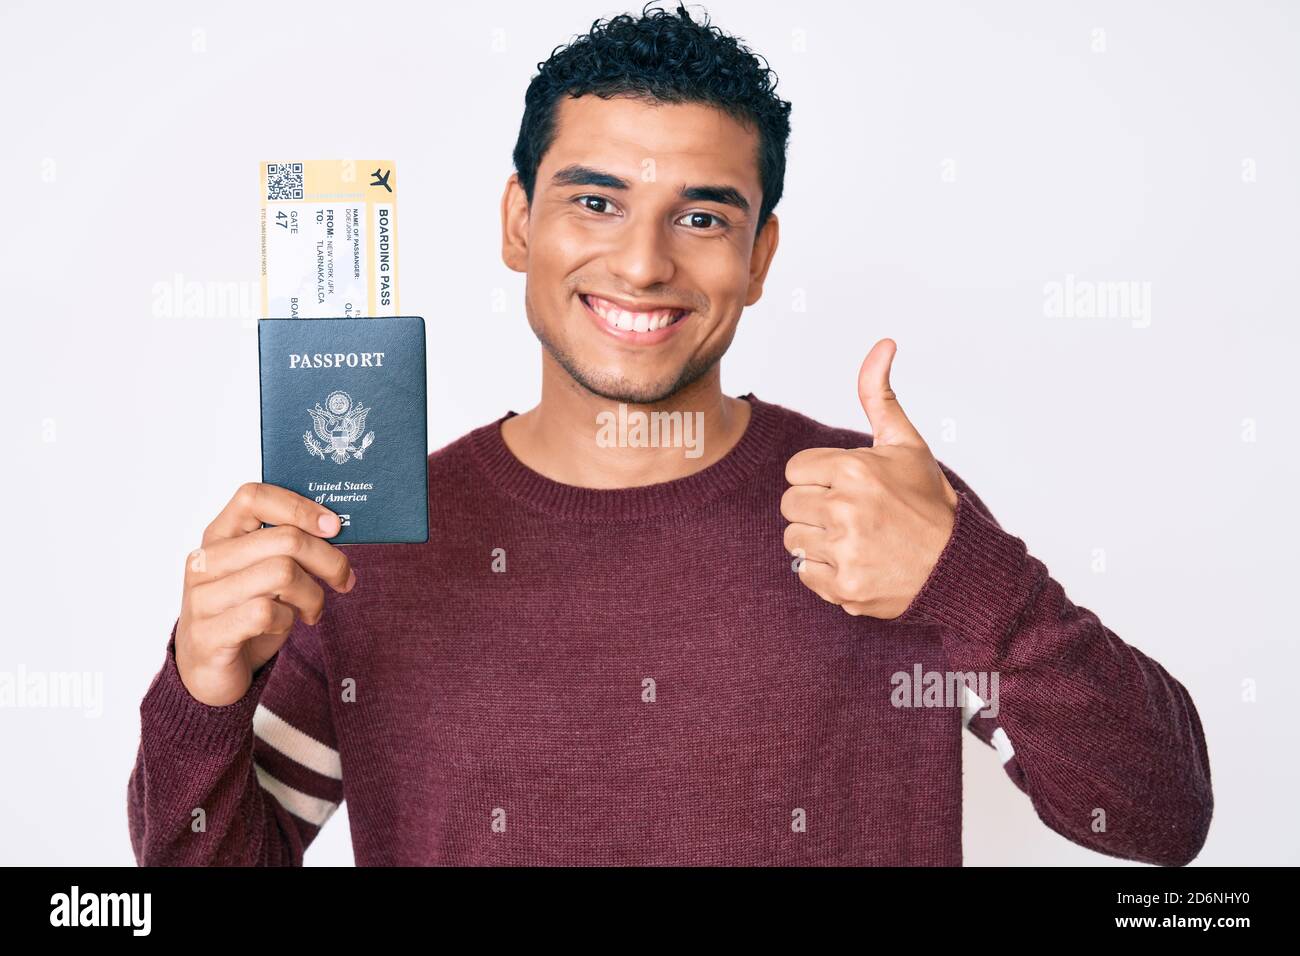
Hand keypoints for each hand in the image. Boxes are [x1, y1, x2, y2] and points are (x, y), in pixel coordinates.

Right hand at [175, 483, 355, 705]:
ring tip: (313, 610)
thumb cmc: (245, 613)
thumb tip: (335, 531)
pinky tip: (285, 626)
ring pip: (282, 573)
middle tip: (344, 579)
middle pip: (285, 539)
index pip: (254, 497)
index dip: (300, 507)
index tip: (333, 526)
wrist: (208, 670)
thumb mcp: (266, 573)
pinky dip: (289, 620)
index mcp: (219, 536)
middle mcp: (205, 561)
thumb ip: (288, 549)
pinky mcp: (208, 634)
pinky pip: (267, 613)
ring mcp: (202, 598)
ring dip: (313, 595)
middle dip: (328, 560)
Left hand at [782, 338, 958, 617]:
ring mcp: (844, 550)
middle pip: (790, 504)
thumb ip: (880, 395)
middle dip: (815, 508)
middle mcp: (846, 508)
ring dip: (817, 541)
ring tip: (854, 539)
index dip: (819, 479)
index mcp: (855, 469)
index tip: (847, 488)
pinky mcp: (843, 587)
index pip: (796, 471)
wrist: (957, 566)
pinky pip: (804, 573)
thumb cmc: (928, 503)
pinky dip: (824, 573)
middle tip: (850, 516)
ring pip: (793, 539)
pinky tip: (855, 563)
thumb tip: (883, 343)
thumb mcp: (905, 444)